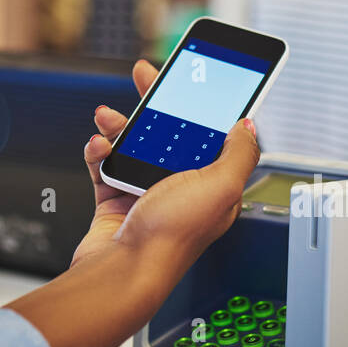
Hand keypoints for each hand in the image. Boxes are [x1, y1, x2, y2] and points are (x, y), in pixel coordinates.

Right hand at [72, 58, 260, 272]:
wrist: (122, 272)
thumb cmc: (170, 237)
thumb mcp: (219, 188)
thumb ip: (239, 154)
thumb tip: (249, 126)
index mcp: (213, 186)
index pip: (212, 135)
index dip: (203, 104)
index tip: (193, 79)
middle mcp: (182, 189)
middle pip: (170, 133)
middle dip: (155, 102)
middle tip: (144, 75)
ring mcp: (147, 194)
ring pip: (134, 144)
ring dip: (119, 126)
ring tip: (107, 117)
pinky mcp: (116, 200)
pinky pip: (106, 164)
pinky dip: (99, 151)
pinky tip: (98, 147)